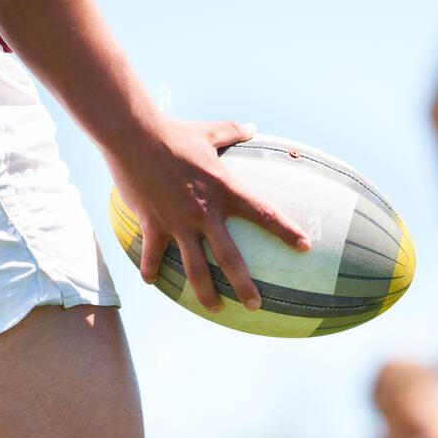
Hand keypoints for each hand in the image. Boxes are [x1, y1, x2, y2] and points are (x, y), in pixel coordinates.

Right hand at [105, 118, 309, 311]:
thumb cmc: (172, 131)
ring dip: (206, 294)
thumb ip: (231, 132)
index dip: (286, 231)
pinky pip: (154, 256)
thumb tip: (252, 127)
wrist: (132, 134)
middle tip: (255, 306)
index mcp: (224, 190)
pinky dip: (152, 270)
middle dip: (245, 287)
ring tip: (215, 309)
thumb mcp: (207, 131)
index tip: (304, 247)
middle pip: (230, 259)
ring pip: (195, 269)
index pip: (263, 213)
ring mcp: (178, 223)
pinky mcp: (153, 225)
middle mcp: (205, 213)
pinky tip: (152, 282)